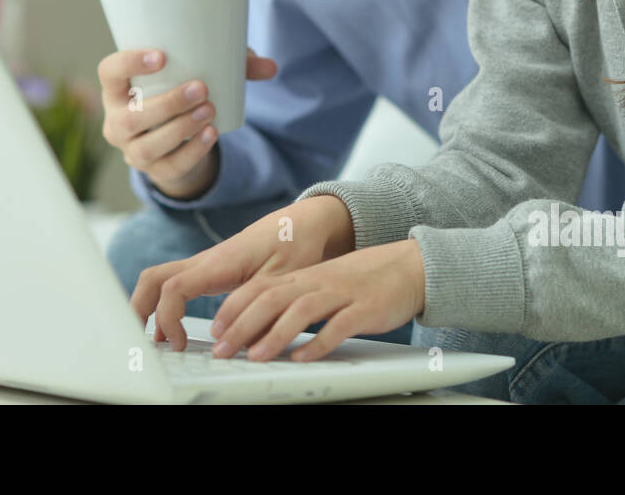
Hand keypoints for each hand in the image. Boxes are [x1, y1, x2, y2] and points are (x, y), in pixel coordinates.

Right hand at [98, 46, 276, 198]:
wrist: (180, 140)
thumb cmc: (183, 93)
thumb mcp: (201, 74)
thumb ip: (233, 66)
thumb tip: (271, 66)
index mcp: (118, 90)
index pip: (109, 72)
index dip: (129, 63)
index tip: (162, 56)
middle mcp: (117, 121)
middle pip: (130, 116)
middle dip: (167, 103)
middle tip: (201, 88)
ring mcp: (132, 151)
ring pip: (146, 147)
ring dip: (179, 129)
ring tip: (209, 111)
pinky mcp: (154, 171)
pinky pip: (169, 166)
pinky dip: (192, 151)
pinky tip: (210, 135)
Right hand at [130, 195, 354, 350]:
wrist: (303, 222)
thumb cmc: (295, 244)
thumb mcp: (281, 281)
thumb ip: (256, 309)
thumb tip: (231, 341)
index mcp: (219, 263)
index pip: (173, 288)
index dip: (167, 318)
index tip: (178, 343)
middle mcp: (205, 260)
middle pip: (152, 279)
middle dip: (138, 309)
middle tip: (142, 342)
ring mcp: (205, 263)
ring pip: (160, 279)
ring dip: (148, 307)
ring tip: (155, 341)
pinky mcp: (210, 269)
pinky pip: (175, 284)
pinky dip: (164, 304)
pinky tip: (172, 329)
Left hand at [208, 239, 425, 362]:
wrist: (409, 266)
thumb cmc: (363, 280)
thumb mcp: (322, 284)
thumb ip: (294, 300)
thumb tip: (259, 324)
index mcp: (304, 277)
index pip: (259, 287)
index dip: (234, 307)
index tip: (215, 329)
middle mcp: (317, 282)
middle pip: (271, 298)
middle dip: (243, 324)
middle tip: (224, 349)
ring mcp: (341, 294)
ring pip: (301, 310)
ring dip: (275, 334)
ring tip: (256, 356)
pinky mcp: (365, 309)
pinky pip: (339, 325)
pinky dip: (318, 342)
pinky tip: (302, 357)